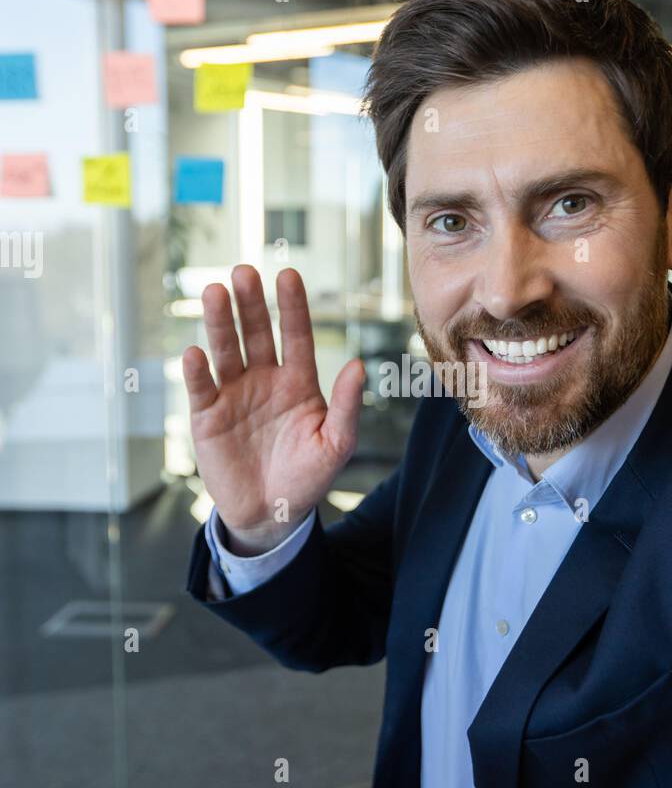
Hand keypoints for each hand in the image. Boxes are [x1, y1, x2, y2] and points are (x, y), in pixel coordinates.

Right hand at [182, 265, 363, 554]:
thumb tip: (359, 365)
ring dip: (220, 324)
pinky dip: (197, 371)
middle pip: (257, 334)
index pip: (296, 335)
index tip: (288, 275)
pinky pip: (201, 389)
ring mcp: (234, 395)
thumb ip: (348, 406)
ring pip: (226, 351)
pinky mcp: (207, 417)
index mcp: (298, 382)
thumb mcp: (336, 444)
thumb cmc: (307, 478)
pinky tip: (195, 352)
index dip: (292, 307)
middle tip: (243, 272)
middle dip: (250, 304)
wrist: (272, 515)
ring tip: (215, 293)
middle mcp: (264, 380)